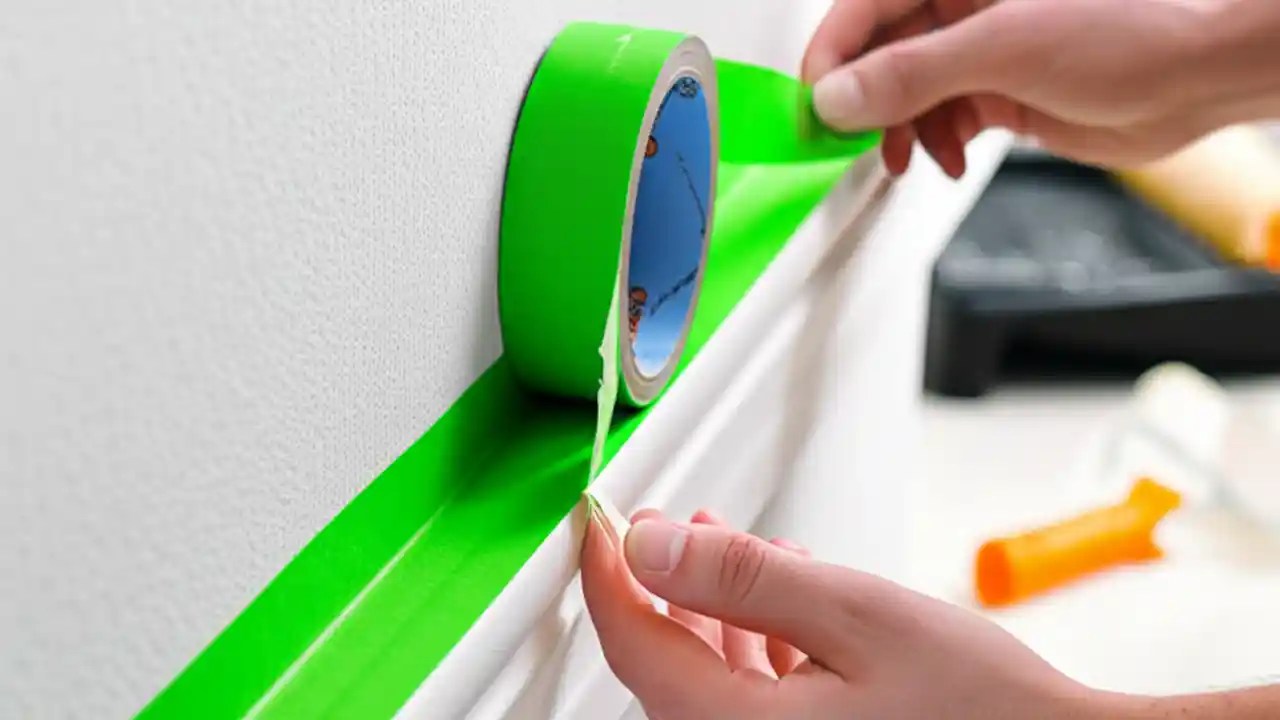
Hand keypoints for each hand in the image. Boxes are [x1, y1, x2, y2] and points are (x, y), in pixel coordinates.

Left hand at [580, 507, 1095, 718]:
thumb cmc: (982, 708)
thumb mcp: (855, 615)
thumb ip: (743, 579)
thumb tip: (651, 547)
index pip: (631, 643)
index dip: (607, 571)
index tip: (600, 520)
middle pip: (666, 663)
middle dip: (668, 583)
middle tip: (675, 523)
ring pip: (710, 681)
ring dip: (716, 609)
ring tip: (736, 546)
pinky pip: (754, 703)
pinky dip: (758, 646)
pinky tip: (788, 605)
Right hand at [802, 0, 1268, 175]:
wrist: (1204, 72)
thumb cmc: (1137, 27)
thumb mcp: (1001, 48)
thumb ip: (909, 73)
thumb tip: (840, 95)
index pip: (864, 9)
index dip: (833, 57)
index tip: (814, 104)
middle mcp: (965, 7)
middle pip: (883, 54)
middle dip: (867, 103)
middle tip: (853, 140)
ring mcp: (985, 49)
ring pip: (910, 93)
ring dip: (903, 132)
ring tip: (909, 158)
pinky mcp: (1004, 89)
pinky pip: (945, 117)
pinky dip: (938, 143)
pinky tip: (950, 159)